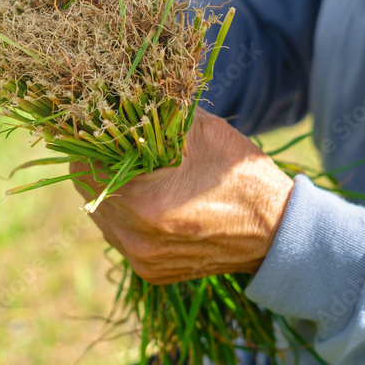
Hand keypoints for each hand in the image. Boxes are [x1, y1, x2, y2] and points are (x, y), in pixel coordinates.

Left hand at [71, 108, 294, 283]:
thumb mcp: (205, 133)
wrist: (278, 235)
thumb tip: (124, 92)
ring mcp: (142, 261)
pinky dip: (124, 213)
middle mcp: (138, 241)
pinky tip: (143, 193)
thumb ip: (159, 113)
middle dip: (96, 163)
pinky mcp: (150, 272)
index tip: (90, 123)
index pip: (87, 168)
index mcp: (147, 206)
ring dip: (108, 188)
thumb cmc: (244, 179)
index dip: (86, 142)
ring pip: (102, 215)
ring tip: (126, 165)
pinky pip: (120, 235)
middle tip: (107, 140)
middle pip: (89, 192)